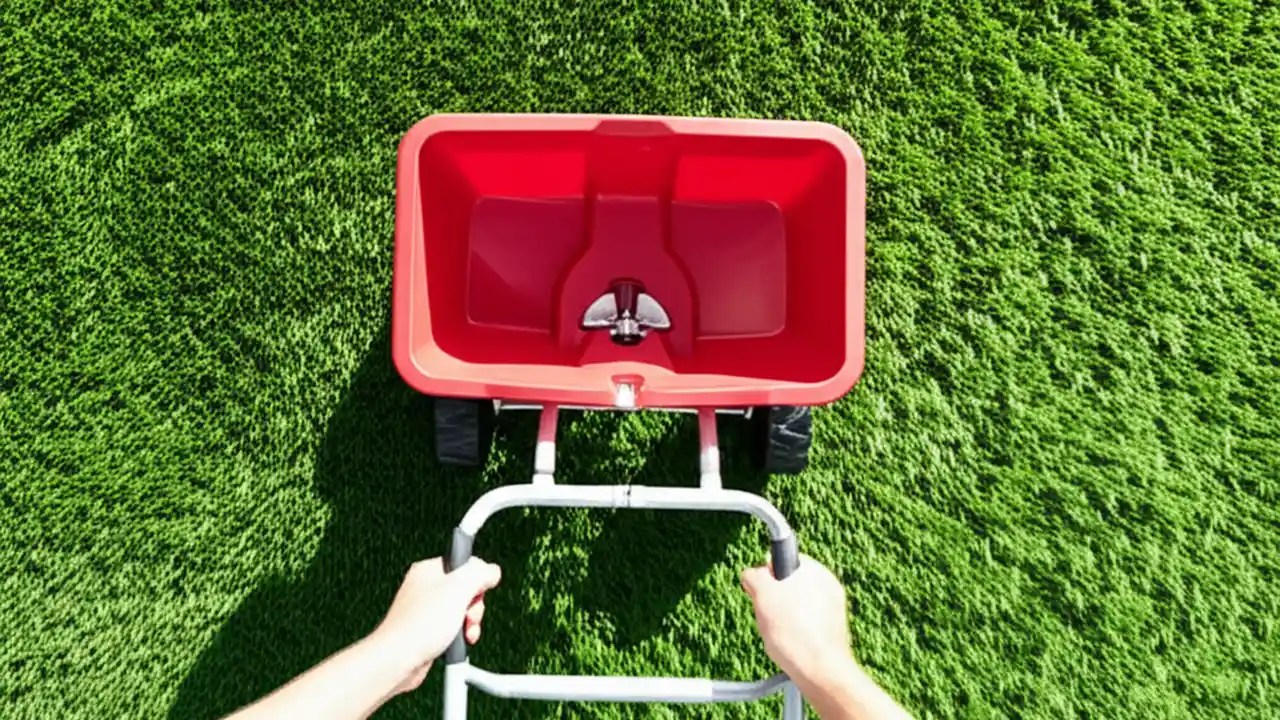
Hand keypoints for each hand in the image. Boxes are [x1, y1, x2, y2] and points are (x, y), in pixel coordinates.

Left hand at [372, 557, 501, 692]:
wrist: (398, 660)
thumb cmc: (420, 625)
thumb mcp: (459, 588)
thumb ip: (480, 572)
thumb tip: (491, 571)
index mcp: (430, 570)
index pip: (465, 563)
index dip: (477, 579)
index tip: (477, 590)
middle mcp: (426, 587)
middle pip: (467, 589)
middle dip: (474, 606)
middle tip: (466, 615)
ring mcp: (427, 610)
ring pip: (462, 611)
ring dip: (469, 624)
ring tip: (462, 633)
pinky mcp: (428, 630)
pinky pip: (453, 628)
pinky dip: (459, 636)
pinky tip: (455, 642)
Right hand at [741, 554, 855, 685]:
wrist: (819, 669)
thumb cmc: (794, 632)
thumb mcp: (762, 594)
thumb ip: (755, 575)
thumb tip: (752, 574)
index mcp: (814, 569)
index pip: (782, 559)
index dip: (767, 575)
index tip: (763, 591)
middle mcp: (827, 584)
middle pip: (787, 584)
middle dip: (774, 598)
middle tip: (770, 615)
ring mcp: (831, 607)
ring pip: (794, 605)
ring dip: (783, 615)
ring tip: (781, 632)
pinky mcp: (831, 628)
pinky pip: (805, 622)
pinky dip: (795, 630)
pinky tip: (790, 642)